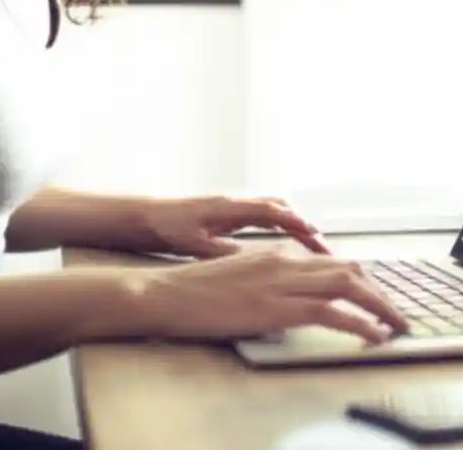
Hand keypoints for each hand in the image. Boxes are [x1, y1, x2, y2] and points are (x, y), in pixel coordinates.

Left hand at [129, 196, 329, 257]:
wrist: (140, 217)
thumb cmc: (164, 228)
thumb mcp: (194, 244)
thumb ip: (224, 250)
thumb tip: (251, 259)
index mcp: (229, 207)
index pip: (271, 211)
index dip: (295, 222)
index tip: (315, 234)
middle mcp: (234, 203)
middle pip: (279, 207)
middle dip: (302, 224)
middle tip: (321, 245)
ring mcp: (231, 208)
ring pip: (271, 210)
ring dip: (292, 224)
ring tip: (310, 244)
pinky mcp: (226, 216)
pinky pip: (260, 217)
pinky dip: (277, 226)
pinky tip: (282, 243)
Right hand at [129, 249, 410, 343]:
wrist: (166, 294)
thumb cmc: (192, 293)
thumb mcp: (237, 281)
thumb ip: (266, 286)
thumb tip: (286, 304)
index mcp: (276, 255)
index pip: (331, 262)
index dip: (360, 280)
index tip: (375, 297)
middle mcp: (285, 262)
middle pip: (349, 268)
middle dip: (378, 292)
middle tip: (396, 313)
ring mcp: (282, 282)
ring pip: (348, 285)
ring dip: (379, 306)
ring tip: (396, 325)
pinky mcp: (277, 306)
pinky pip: (331, 312)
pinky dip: (360, 323)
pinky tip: (373, 336)